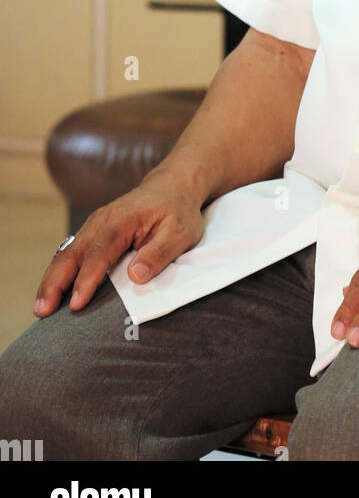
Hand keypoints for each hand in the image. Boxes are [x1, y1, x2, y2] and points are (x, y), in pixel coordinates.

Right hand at [33, 168, 204, 316]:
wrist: (172, 186)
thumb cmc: (177, 211)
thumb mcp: (180, 233)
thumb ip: (158, 253)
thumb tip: (135, 275)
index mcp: (122, 220)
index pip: (99, 253)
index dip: (86, 280)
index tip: (76, 304)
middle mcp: (102, 220)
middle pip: (72, 253)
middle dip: (55, 283)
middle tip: (42, 311)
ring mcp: (94, 225)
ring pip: (66, 253)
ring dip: (51, 280)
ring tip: (40, 308)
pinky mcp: (92, 231)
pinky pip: (70, 252)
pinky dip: (58, 272)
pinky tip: (51, 292)